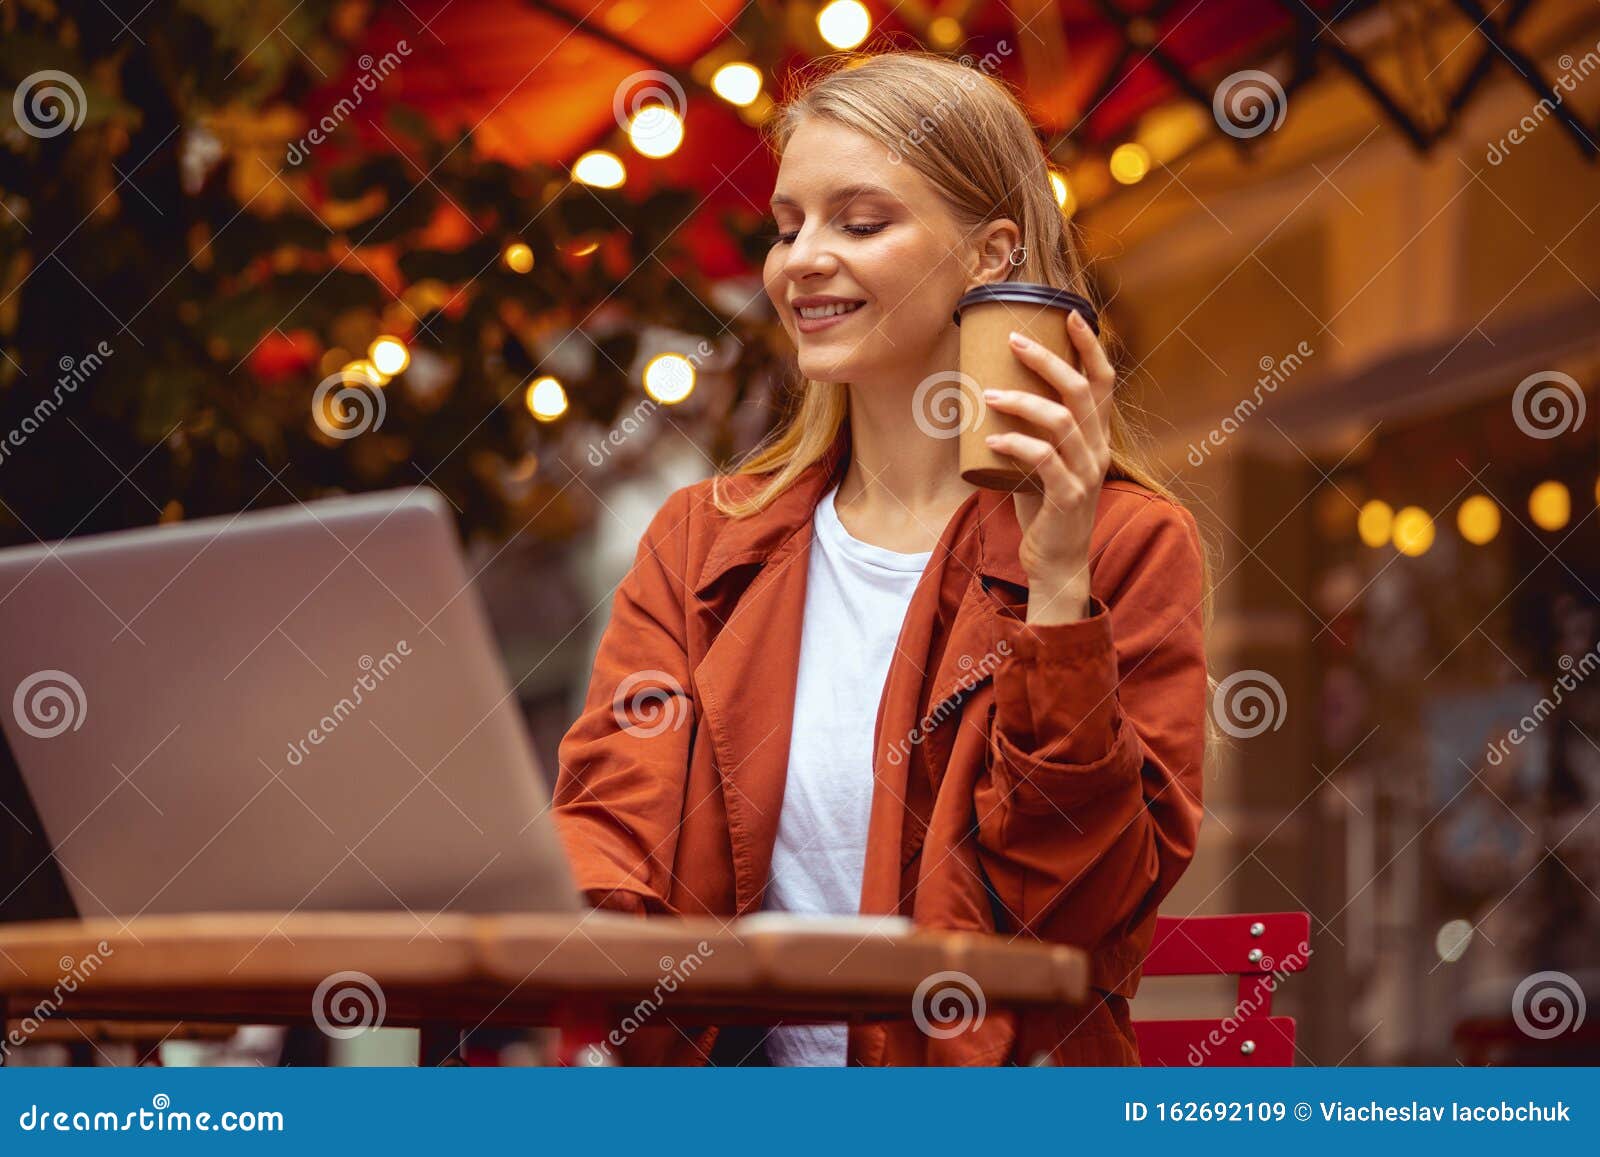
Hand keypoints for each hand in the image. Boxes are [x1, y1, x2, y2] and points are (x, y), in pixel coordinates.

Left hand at [980, 310, 1114, 624]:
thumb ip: (1032, 433)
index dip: (1090, 345)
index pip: (1103, 380)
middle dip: (1047, 359)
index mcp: (1096, 436)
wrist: (1056, 563)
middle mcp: (1098, 449)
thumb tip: (989, 394)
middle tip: (1011, 340)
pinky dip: (1017, 444)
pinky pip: (1044, 460)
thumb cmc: (1044, 508)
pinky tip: (993, 439)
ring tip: (987, 395)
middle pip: (1081, 390)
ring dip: (1021, 402)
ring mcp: (1085, 472)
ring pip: (1061, 421)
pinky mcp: (1067, 496)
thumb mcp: (1044, 463)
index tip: (1069, 313)